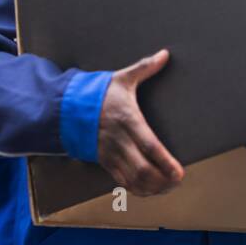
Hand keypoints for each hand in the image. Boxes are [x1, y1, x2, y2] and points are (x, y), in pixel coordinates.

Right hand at [96, 49, 183, 197]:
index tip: (179, 172)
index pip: (149, 145)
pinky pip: (122, 182)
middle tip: (177, 181)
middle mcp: (119, 140)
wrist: (66, 107)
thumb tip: (164, 55)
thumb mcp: (122, 78)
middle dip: (162, 180)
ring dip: (152, 188)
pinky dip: (138, 189)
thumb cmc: (97, 93)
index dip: (165, 162)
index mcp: (127, 119)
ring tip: (168, 187)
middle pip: (142, 169)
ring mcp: (110, 153)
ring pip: (133, 179)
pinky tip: (150, 189)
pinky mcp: (104, 161)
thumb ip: (144, 68)